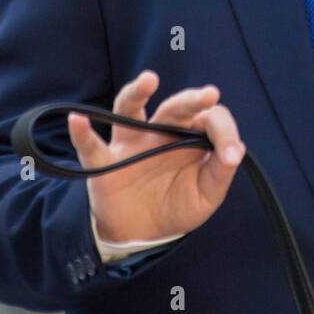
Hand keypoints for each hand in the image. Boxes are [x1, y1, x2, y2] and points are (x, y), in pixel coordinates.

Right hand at [69, 71, 244, 242]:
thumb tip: (235, 151)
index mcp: (188, 136)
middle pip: (174, 107)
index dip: (223, 131)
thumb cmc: (176, 205)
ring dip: (137, 92)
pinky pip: (90, 145)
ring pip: (131, 109)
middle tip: (208, 94)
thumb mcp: (206, 195)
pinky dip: (82, 132)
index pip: (208, 119)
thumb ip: (220, 172)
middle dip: (190, 100)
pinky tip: (78, 119)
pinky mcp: (105, 162)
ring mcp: (131, 143)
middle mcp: (159, 131)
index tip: (229, 155)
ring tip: (149, 79)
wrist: (142, 234)